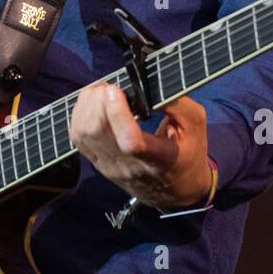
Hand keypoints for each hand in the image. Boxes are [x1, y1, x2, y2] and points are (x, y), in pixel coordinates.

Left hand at [70, 83, 211, 211]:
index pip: (130, 142)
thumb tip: (146, 82)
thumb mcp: (195, 125)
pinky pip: (77, 137)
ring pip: (82, 133)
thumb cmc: (188, 153)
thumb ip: (176, 102)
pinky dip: (79, 115)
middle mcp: (128, 165)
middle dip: (96, 100)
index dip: (117, 114)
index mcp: (158, 158)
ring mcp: (109, 166)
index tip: (114, 90)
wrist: (176, 191)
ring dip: (85, 104)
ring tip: (100, 91)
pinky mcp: (98, 164)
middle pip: (96, 132)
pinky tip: (92, 104)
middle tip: (109, 86)